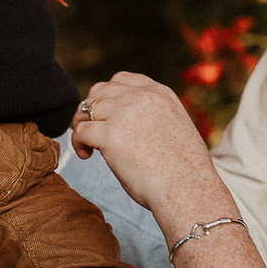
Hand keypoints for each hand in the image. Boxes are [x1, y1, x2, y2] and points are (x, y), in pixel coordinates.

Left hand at [70, 72, 233, 235]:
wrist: (187, 188)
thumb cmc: (184, 170)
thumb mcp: (175, 128)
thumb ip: (154, 117)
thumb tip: (130, 126)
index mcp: (160, 94)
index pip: (122, 79)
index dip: (108, 95)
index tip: (107, 115)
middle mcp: (141, 97)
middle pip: (99, 90)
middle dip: (91, 109)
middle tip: (93, 130)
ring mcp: (124, 113)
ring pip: (86, 109)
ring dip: (82, 126)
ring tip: (89, 146)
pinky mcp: (110, 135)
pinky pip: (81, 131)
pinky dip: (78, 143)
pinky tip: (87, 155)